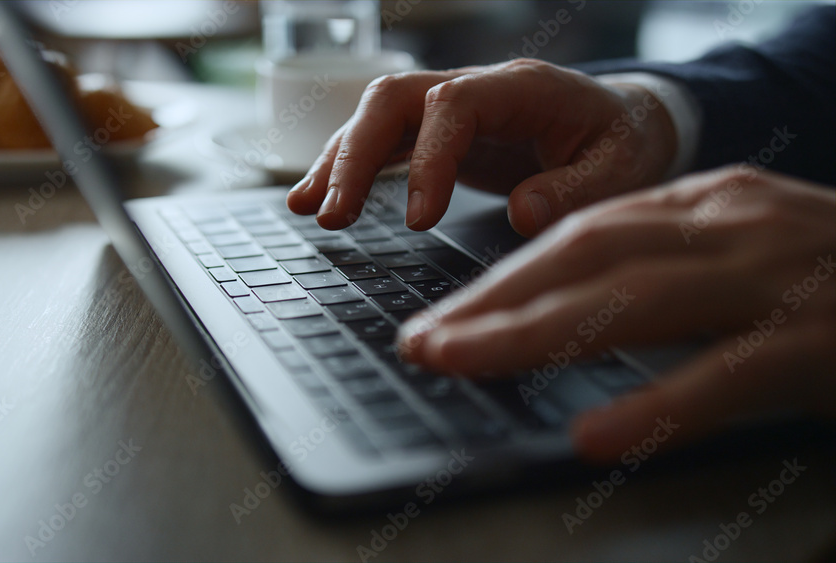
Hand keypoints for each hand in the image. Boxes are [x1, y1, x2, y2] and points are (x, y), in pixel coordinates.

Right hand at [285, 59, 677, 235]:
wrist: (623, 121)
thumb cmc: (623, 141)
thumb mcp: (622, 168)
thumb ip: (575, 189)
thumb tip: (523, 213)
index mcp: (521, 88)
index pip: (452, 105)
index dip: (428, 159)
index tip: (420, 221)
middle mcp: (475, 88)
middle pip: (394, 100)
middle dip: (355, 155)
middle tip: (332, 214)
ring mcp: (451, 107)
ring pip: (377, 117)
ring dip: (339, 162)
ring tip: (309, 209)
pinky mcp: (439, 133)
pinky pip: (384, 140)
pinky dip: (349, 168)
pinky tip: (320, 199)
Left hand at [395, 167, 835, 461]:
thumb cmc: (833, 281)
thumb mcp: (740, 255)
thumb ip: (663, 273)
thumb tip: (563, 312)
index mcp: (705, 206)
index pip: (580, 235)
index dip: (503, 278)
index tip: (445, 316)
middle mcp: (730, 226)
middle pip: (586, 258)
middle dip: (495, 302)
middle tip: (424, 343)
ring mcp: (777, 279)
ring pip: (635, 301)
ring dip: (535, 335)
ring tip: (460, 363)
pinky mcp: (822, 341)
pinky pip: (730, 374)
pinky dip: (659, 404)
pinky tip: (596, 436)